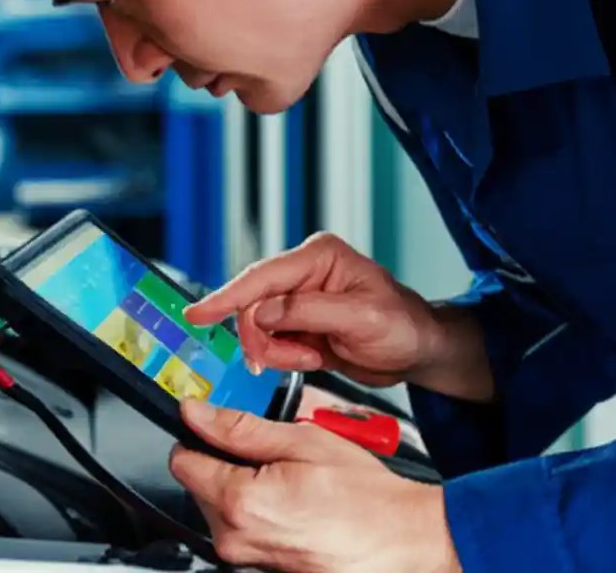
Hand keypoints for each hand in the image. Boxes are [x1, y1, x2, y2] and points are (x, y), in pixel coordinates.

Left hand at [169, 400, 459, 572]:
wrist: (405, 542)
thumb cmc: (365, 498)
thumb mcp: (302, 441)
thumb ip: (239, 427)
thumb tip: (196, 413)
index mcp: (239, 501)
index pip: (182, 460)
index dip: (199, 436)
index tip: (217, 426)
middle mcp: (236, 537)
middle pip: (199, 485)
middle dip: (225, 462)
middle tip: (272, 453)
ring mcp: (249, 558)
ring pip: (221, 507)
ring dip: (244, 487)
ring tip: (290, 480)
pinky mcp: (262, 568)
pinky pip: (244, 530)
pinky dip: (261, 512)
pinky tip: (294, 503)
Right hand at [184, 232, 491, 401]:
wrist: (418, 352)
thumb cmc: (403, 327)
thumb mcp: (361, 319)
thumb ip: (308, 312)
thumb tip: (262, 312)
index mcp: (319, 257)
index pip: (261, 276)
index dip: (226, 297)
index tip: (197, 314)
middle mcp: (303, 273)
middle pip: (252, 304)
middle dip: (264, 338)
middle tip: (290, 359)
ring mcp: (297, 299)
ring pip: (257, 328)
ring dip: (277, 351)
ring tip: (312, 357)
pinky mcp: (296, 322)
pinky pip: (269, 342)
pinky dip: (283, 357)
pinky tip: (312, 357)